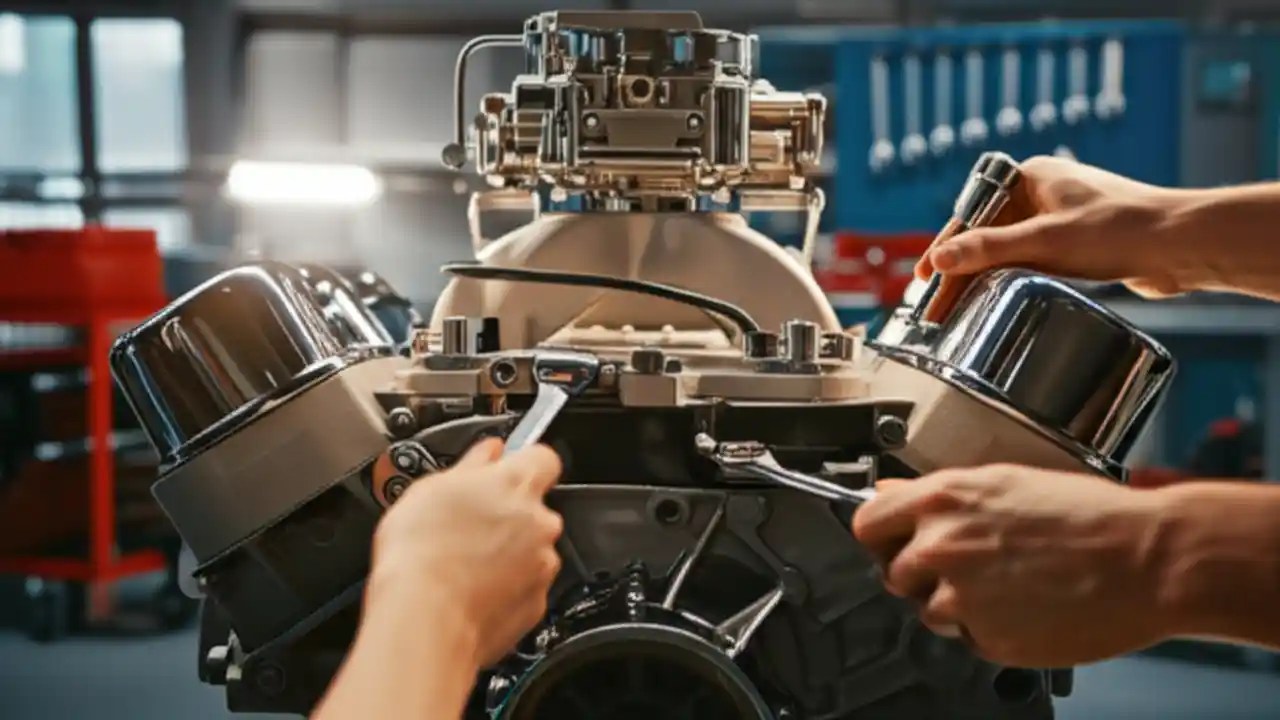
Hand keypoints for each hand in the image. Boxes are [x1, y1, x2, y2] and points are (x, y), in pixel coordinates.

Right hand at [368, 438, 563, 666]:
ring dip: (507, 552)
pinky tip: (470, 589)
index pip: (543, 457)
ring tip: (462, 563)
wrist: (424, 621)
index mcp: (517, 484)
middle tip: (467, 525)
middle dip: (509, 514)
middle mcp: (540, 523)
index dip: (523, 462)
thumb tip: (487, 453)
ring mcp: (542, 565)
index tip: (503, 472)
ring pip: (532, 549)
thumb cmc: (420, 555)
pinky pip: (526, 586)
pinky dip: (505, 587)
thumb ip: (471, 464)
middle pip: (535, 508)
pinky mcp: (537, 603)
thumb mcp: (430, 489)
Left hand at [853, 465, 1173, 666]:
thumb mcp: (1004, 480)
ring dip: (954, 603)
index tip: (891, 540)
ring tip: (1007, 585)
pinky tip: (1024, 606)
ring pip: (927, 610)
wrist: (1146, 558)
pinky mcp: (987, 638)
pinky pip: (967, 637)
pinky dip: (988, 628)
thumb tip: (892, 491)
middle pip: (891, 571)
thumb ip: (938, 492)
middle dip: (919, 572)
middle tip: (966, 565)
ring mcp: (961, 596)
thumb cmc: (1090, 515)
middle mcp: (942, 546)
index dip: (880, 534)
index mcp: (943, 500)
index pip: (867, 523)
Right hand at [915, 155, 1200, 298]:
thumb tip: (941, 259)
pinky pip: (1032, 261)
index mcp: (1032, 177)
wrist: (1181, 245)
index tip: (926, 274)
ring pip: (1008, 249)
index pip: (973, 212)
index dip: (946, 245)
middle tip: (936, 302)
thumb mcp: (1043, 241)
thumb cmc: (1119, 229)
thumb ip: (988, 249)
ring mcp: (1061, 219)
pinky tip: (998, 299)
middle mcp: (1044, 193)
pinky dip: (1011, 279)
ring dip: (983, 276)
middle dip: (960, 267)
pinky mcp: (1077, 244)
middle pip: (986, 233)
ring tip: (957, 307)